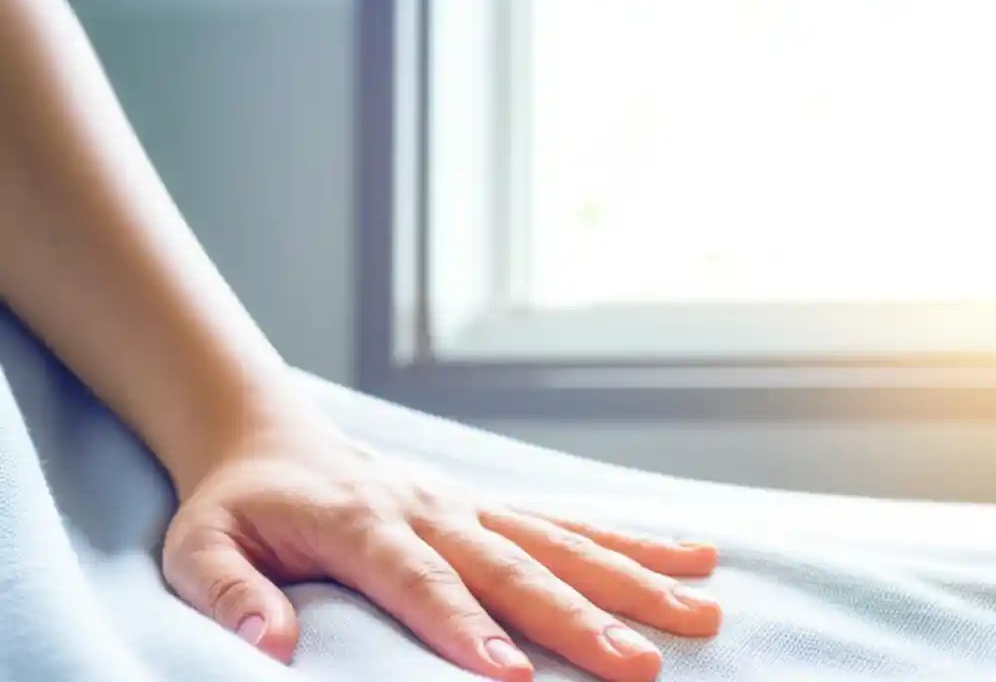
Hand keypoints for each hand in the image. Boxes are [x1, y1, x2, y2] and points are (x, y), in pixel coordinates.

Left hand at [161, 418, 721, 681]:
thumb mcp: (199, 546)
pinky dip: (631, 541)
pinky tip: (690, 555)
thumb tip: (273, 649)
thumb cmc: (239, 503)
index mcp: (360, 522)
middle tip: (641, 666)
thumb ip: (230, 594)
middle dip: (579, 619)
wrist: (272, 434)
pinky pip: (569, 524)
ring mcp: (469, 505)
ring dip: (632, 579)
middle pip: (514, 566)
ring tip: (700, 610)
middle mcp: (431, 509)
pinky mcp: (491, 507)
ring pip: (561, 543)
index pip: (419, 580)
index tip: (516, 676)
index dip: (465, 627)